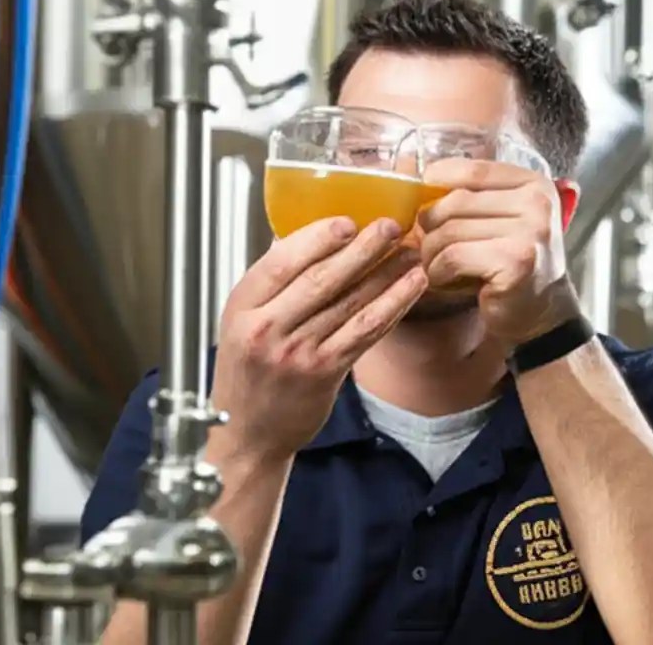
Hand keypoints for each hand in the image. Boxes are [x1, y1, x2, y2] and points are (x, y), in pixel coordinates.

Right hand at [210, 217, 426, 461]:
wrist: (248, 431)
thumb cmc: (248, 370)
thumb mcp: (241, 320)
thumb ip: (271, 282)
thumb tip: (303, 235)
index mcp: (242, 307)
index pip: (281, 262)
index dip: (317, 238)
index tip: (347, 221)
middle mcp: (267, 329)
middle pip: (321, 279)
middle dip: (362, 248)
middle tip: (391, 225)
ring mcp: (297, 353)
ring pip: (349, 303)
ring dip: (386, 273)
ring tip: (410, 252)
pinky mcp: (324, 372)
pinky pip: (365, 331)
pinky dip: (393, 305)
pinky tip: (411, 286)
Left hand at [418, 158, 579, 346]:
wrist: (542, 314)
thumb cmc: (511, 264)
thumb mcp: (502, 220)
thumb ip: (475, 196)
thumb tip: (421, 178)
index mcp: (535, 185)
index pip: (473, 170)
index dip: (438, 180)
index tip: (422, 200)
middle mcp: (537, 203)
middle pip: (456, 201)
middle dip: (430, 227)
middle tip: (427, 246)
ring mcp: (530, 232)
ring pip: (450, 231)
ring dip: (431, 253)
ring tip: (436, 266)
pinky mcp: (515, 262)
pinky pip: (453, 257)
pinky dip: (437, 272)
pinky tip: (443, 280)